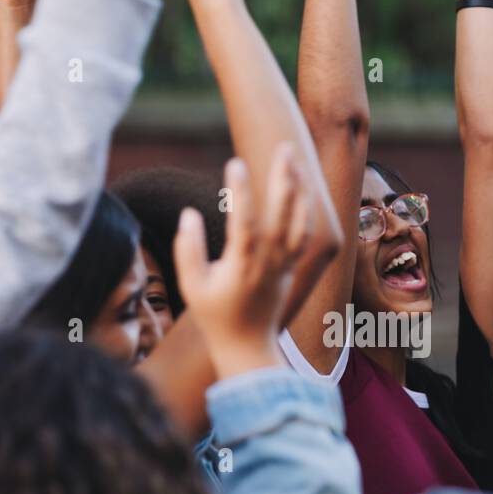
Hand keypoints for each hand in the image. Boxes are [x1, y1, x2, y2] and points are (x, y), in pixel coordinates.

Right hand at [174, 148, 315, 378]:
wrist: (248, 347)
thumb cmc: (216, 317)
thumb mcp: (191, 286)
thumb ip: (188, 249)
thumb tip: (189, 214)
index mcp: (243, 266)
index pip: (245, 222)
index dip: (241, 192)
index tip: (234, 162)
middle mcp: (269, 262)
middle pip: (282, 214)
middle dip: (284, 179)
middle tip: (284, 146)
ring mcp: (284, 264)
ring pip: (298, 220)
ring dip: (298, 187)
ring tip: (293, 157)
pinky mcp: (292, 267)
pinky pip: (303, 233)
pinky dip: (304, 207)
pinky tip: (301, 186)